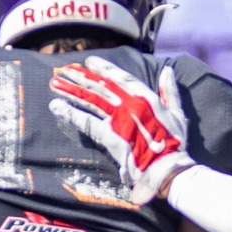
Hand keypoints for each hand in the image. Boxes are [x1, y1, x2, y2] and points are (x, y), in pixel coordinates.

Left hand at [49, 59, 196, 204]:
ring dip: (71, 91)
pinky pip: (86, 122)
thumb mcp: (178, 114)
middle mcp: (130, 104)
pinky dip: (70, 114)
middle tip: (64, 70)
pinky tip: (56, 107)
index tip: (90, 61)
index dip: (104, 68)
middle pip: (101, 87)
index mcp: (147, 97)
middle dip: (81, 78)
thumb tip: (167, 71)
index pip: (121, 77)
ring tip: (54, 83)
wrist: (168, 170)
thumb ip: (170, 91)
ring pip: (90, 101)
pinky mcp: (109, 136)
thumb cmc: (174, 144)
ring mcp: (119, 119)